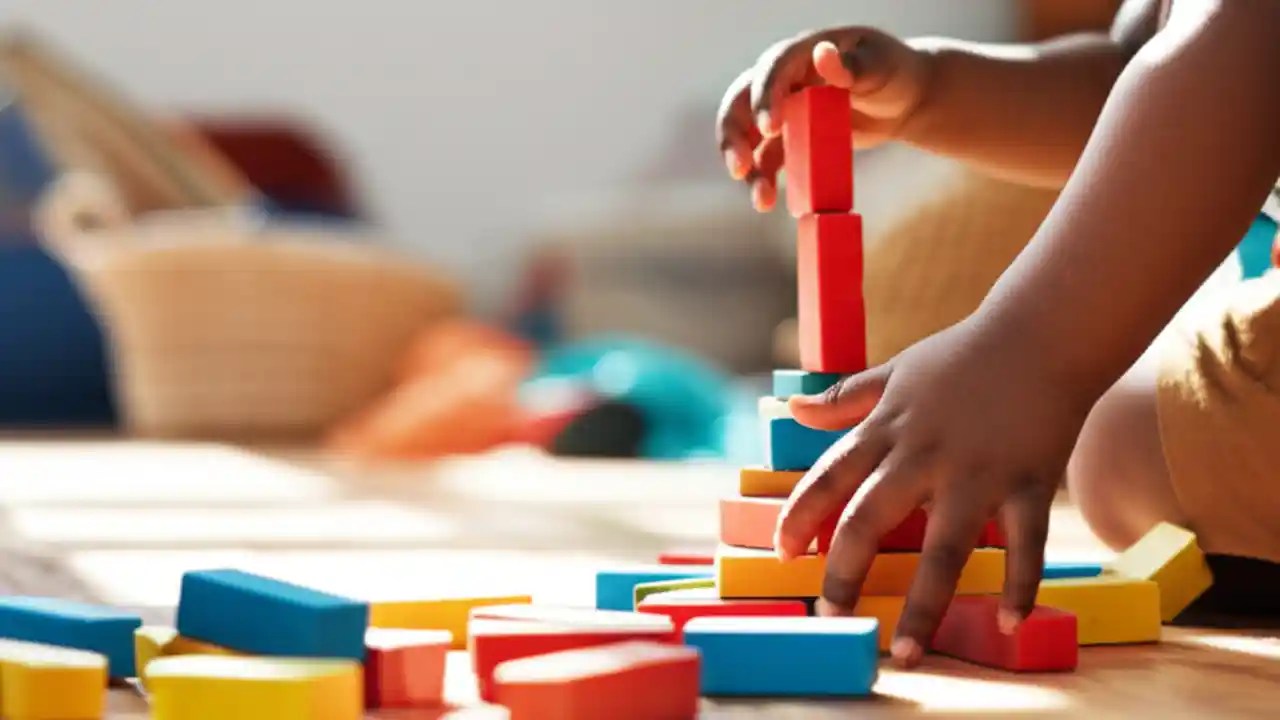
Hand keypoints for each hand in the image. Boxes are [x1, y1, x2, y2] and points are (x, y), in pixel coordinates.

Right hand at [716, 27, 930, 211]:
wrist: (901, 99)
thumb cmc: (892, 72)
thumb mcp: (879, 67)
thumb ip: (852, 66)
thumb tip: (822, 55)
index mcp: (800, 53)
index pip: (771, 70)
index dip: (764, 98)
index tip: (770, 130)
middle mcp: (781, 80)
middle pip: (741, 102)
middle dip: (734, 137)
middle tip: (739, 168)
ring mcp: (781, 110)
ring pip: (748, 136)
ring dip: (747, 166)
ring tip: (761, 200)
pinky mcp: (788, 138)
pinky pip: (766, 158)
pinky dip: (763, 179)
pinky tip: (766, 201)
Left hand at [774, 319, 1096, 666]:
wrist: (1042, 332)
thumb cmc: (964, 355)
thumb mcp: (896, 371)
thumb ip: (845, 398)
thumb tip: (793, 410)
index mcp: (887, 429)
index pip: (829, 477)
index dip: (800, 516)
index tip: (782, 553)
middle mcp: (924, 456)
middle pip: (871, 520)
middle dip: (844, 571)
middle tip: (829, 616)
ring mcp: (978, 473)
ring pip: (943, 548)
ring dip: (925, 605)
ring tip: (906, 652)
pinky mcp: (1028, 483)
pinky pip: (1025, 544)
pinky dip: (1019, 584)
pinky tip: (1007, 624)